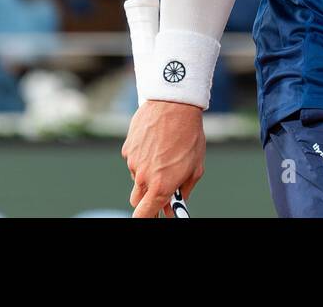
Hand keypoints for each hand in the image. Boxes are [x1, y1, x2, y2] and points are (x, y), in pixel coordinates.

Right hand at [122, 100, 205, 217]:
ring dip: (147, 174)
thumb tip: (175, 205)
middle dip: (146, 199)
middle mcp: (144, 177)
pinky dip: (142, 157)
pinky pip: (134, 160)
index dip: (147, 218)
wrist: (174, 104)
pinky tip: (155, 143)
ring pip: (137, 178)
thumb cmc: (189, 136)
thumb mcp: (195, 166)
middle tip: (160, 188)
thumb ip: (184, 190)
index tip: (153, 216)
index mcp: (162, 186)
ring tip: (164, 154)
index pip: (144, 215)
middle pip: (137, 201)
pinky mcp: (127, 149)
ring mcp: (133, 163)